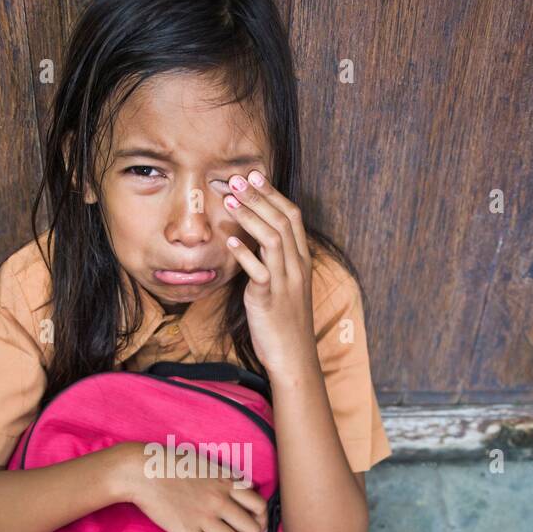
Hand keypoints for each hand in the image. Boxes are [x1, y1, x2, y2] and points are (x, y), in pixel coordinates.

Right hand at [118, 442, 268, 531]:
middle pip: (252, 529)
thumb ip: (226, 476)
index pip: (260, 506)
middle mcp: (220, 501)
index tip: (256, 527)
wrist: (142, 471)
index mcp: (226, 483)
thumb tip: (245, 486)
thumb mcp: (206, 464)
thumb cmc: (171, 464)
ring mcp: (205, 517)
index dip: (261, 520)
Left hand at [212, 170, 317, 381]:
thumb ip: (273, 259)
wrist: (294, 356)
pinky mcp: (269, 299)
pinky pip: (259, 271)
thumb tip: (251, 236)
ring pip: (273, 239)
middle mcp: (297, 266)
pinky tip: (231, 241)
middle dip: (259, 196)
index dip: (272, 193)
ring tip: (232, 199)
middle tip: (236, 177)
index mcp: (302, 259)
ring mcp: (285, 282)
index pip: (292, 216)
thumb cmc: (285, 321)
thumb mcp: (284, 284)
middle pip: (282, 220)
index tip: (253, 175)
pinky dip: (246, 254)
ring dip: (251, 217)